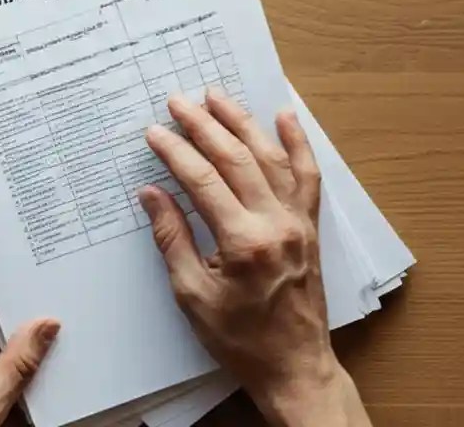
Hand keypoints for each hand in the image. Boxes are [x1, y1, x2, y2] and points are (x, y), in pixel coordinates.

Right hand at [140, 89, 371, 426]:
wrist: (295, 366)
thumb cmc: (241, 340)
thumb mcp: (193, 295)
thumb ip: (173, 239)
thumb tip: (152, 193)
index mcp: (244, 242)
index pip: (204, 181)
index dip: (176, 152)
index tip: (155, 132)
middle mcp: (276, 223)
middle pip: (237, 159)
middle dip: (204, 125)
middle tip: (178, 101)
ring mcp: (298, 222)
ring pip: (271, 158)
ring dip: (244, 123)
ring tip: (218, 97)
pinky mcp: (310, 227)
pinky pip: (308, 175)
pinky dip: (297, 143)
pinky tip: (284, 116)